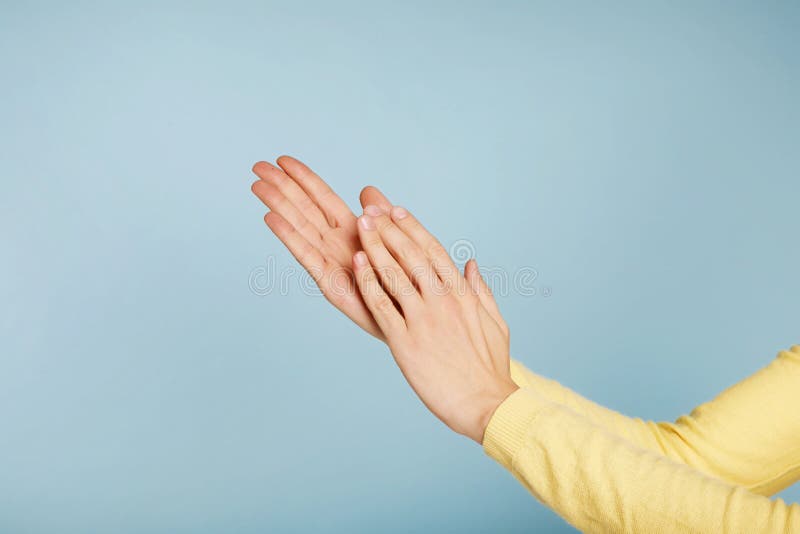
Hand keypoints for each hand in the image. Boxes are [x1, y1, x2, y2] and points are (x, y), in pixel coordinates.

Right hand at [250, 156, 391, 339]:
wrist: (412, 320)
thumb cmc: (404, 283)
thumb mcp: (394, 242)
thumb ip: (380, 215)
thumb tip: (367, 188)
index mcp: (352, 229)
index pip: (321, 196)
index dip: (303, 177)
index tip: (282, 159)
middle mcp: (336, 243)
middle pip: (303, 207)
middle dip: (281, 186)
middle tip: (256, 166)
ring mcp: (330, 261)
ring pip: (300, 226)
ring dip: (278, 205)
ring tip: (257, 185)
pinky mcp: (330, 283)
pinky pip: (307, 255)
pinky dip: (289, 237)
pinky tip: (271, 219)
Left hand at [351, 204, 518, 442]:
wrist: (485, 404)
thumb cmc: (491, 368)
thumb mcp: (495, 323)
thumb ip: (481, 291)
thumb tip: (471, 264)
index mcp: (463, 295)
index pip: (434, 251)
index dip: (413, 228)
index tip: (396, 210)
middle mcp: (442, 301)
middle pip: (411, 255)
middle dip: (388, 229)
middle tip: (369, 210)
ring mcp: (423, 320)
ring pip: (393, 274)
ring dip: (374, 246)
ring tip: (359, 226)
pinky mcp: (404, 342)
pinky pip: (381, 304)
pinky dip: (367, 281)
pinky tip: (356, 263)